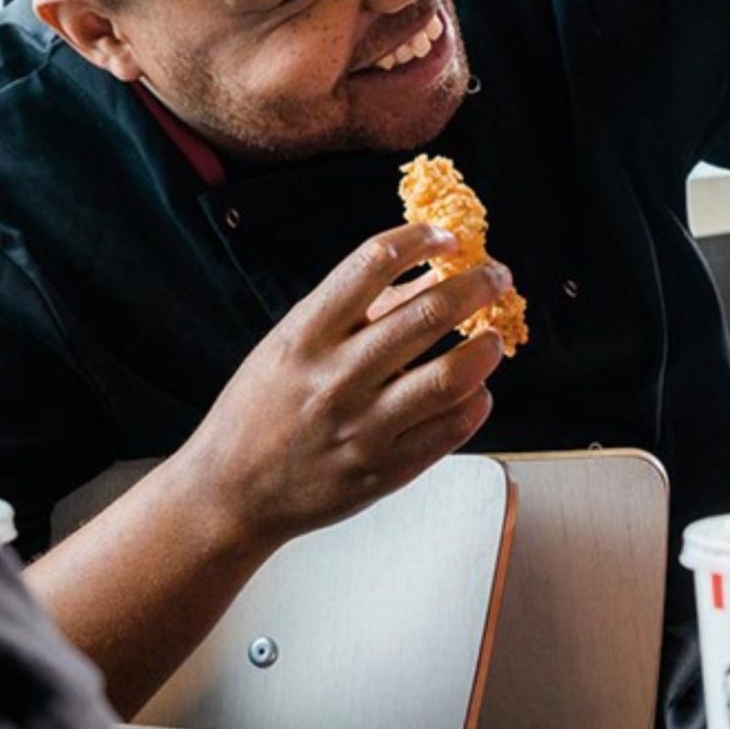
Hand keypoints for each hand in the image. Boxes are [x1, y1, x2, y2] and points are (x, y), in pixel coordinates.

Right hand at [175, 222, 508, 550]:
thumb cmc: (263, 407)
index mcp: (307, 334)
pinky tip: (477, 389)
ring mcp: (363, 427)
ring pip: (451, 376)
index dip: (420, 239)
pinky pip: (451, 429)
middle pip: (427, 313)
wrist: (232, 491)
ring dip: (487, 347)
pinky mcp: (384, 470)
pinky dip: (476, 401)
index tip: (448, 237)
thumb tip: (430, 275)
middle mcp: (336, 377)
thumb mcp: (293, 344)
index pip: (373, 262)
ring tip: (494, 337)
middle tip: (496, 276)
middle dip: (476, 286)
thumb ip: (359, 311)